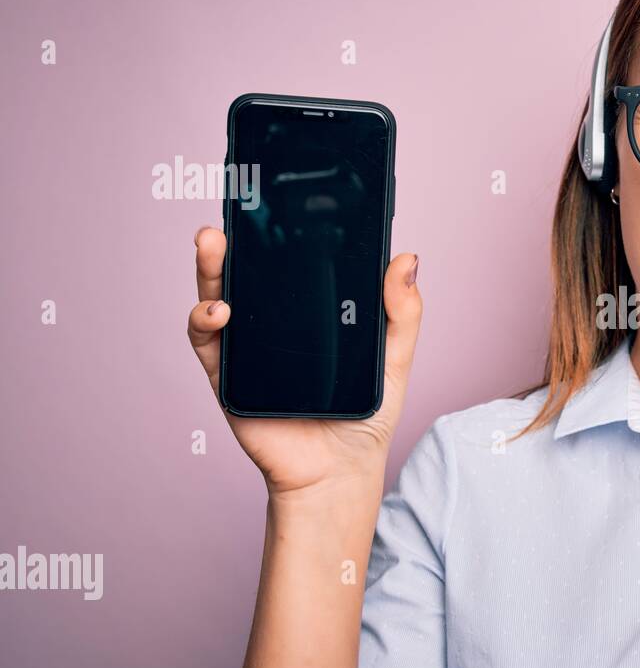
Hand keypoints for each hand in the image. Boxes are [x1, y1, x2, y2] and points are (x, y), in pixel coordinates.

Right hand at [186, 226, 422, 496]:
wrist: (339, 472)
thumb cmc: (365, 416)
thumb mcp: (394, 358)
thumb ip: (402, 312)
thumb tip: (407, 257)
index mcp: (309, 314)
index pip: (290, 264)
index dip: (279, 230)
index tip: (276, 195)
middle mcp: (273, 325)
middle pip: (247, 272)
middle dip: (235, 240)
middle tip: (233, 212)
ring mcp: (247, 348)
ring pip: (218, 296)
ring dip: (209, 268)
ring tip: (213, 243)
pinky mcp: (228, 377)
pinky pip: (207, 342)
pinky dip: (205, 321)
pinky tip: (219, 311)